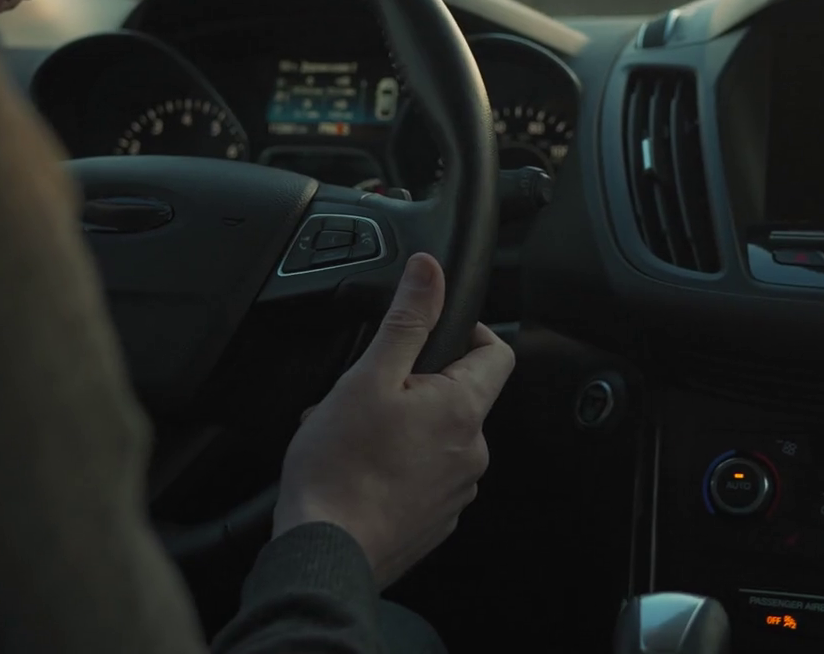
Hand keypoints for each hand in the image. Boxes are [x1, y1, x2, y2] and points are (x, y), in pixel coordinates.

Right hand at [274, 253, 515, 586]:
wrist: (325, 551)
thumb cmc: (339, 469)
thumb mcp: (368, 376)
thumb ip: (406, 319)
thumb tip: (430, 271)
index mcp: (463, 409)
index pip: (497, 352)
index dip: (468, 330)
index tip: (430, 331)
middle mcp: (472, 451)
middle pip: (461, 395)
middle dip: (418, 384)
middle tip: (369, 389)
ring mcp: (456, 491)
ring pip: (439, 438)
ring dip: (406, 427)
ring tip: (356, 433)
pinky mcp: (435, 520)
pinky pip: (425, 477)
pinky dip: (399, 466)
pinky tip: (360, 468)